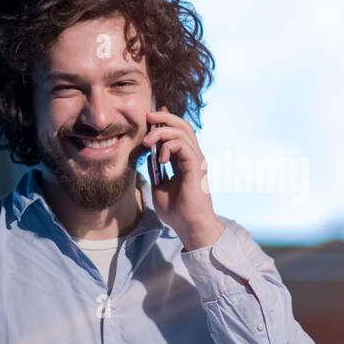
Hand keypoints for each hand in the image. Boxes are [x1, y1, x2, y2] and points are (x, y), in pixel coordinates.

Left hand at [144, 106, 223, 249]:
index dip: (165, 122)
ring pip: (182, 131)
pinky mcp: (196, 166)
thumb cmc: (177, 212)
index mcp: (186, 161)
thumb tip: (149, 156)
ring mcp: (196, 160)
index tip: (149, 119)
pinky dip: (168, 146)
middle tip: (147, 117)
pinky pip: (183, 145)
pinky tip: (160, 159)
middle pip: (183, 125)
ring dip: (161, 132)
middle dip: (164, 117)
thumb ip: (155, 170)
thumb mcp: (159, 187)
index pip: (178, 133)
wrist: (189, 226)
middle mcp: (193, 157)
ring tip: (147, 142)